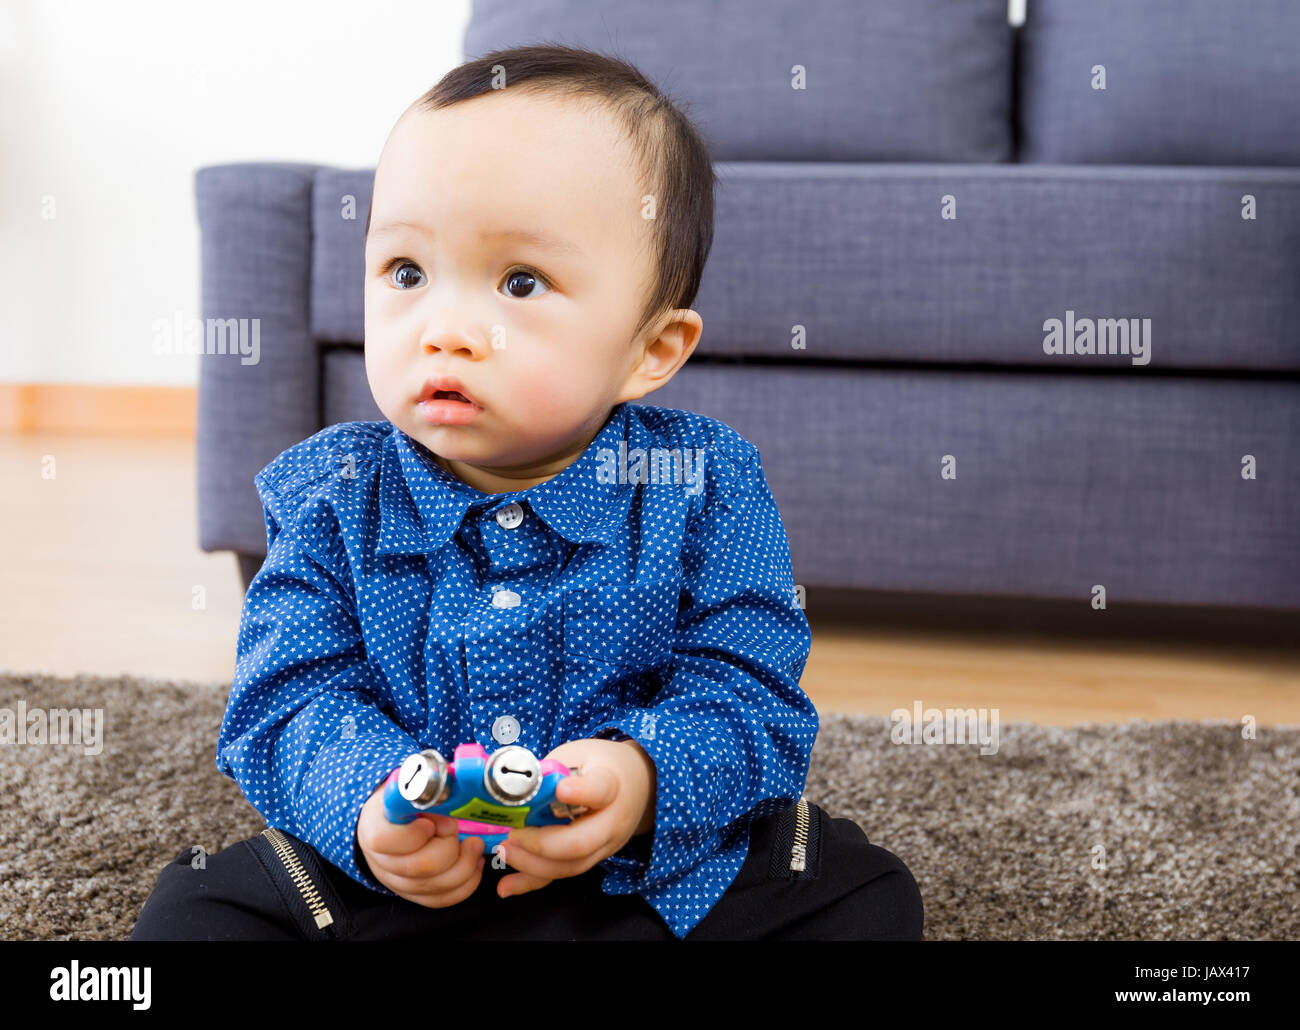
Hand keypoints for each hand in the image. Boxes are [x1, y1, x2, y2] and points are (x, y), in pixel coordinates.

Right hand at [355, 778, 486, 907]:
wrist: (390, 820)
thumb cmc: (404, 799)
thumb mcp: (409, 784)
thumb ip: (425, 786)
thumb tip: (454, 787)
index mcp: (374, 827)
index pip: (385, 840)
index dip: (415, 834)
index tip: (431, 821)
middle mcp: (381, 860)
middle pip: (419, 866)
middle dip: (449, 847)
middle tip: (457, 829)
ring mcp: (397, 881)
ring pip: (434, 886)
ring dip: (464, 865)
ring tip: (475, 845)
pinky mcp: (414, 893)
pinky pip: (441, 899)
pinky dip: (465, 884)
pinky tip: (475, 864)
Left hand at [495, 737, 655, 899]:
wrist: (639, 784)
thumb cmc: (601, 765)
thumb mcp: (578, 754)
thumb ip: (551, 771)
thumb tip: (513, 788)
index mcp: (612, 784)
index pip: (600, 790)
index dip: (581, 792)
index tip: (561, 789)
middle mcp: (613, 821)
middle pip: (581, 842)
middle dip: (541, 844)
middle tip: (513, 835)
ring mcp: (606, 845)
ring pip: (571, 866)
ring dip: (532, 864)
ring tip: (505, 852)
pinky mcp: (593, 858)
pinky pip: (562, 874)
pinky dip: (532, 882)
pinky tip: (507, 886)